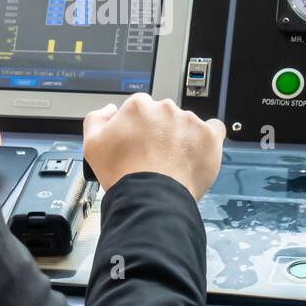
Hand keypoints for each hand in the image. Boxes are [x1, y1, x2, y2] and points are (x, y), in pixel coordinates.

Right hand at [83, 92, 225, 199]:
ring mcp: (190, 121)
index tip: (138, 142)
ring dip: (181, 137)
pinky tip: (197, 151)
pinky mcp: (209, 136)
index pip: (140, 108)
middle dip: (160, 131)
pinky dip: (207, 139)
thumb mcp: (92, 145)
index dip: (138, 127)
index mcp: (139, 106)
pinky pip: (214, 129)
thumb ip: (96, 119)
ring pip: (186, 124)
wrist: (151, 199)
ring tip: (173, 161)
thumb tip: (110, 109)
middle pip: (163, 115)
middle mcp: (165, 109)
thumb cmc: (123, 175)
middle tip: (154, 155)